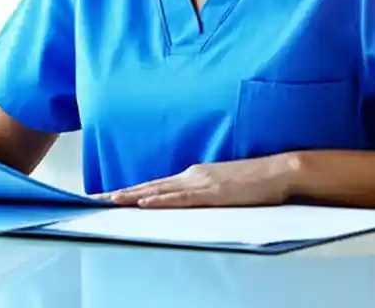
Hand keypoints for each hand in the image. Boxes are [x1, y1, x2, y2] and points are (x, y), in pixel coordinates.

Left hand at [101, 154, 300, 208]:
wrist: (279, 171)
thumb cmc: (254, 181)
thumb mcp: (222, 186)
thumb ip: (202, 191)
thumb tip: (187, 201)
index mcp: (193, 175)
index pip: (155, 185)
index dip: (130, 190)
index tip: (108, 196)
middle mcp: (191, 175)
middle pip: (149, 186)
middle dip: (121, 193)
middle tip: (95, 198)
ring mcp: (200, 182)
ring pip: (159, 191)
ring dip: (132, 196)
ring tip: (110, 201)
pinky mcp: (212, 192)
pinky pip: (181, 199)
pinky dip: (160, 201)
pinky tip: (144, 203)